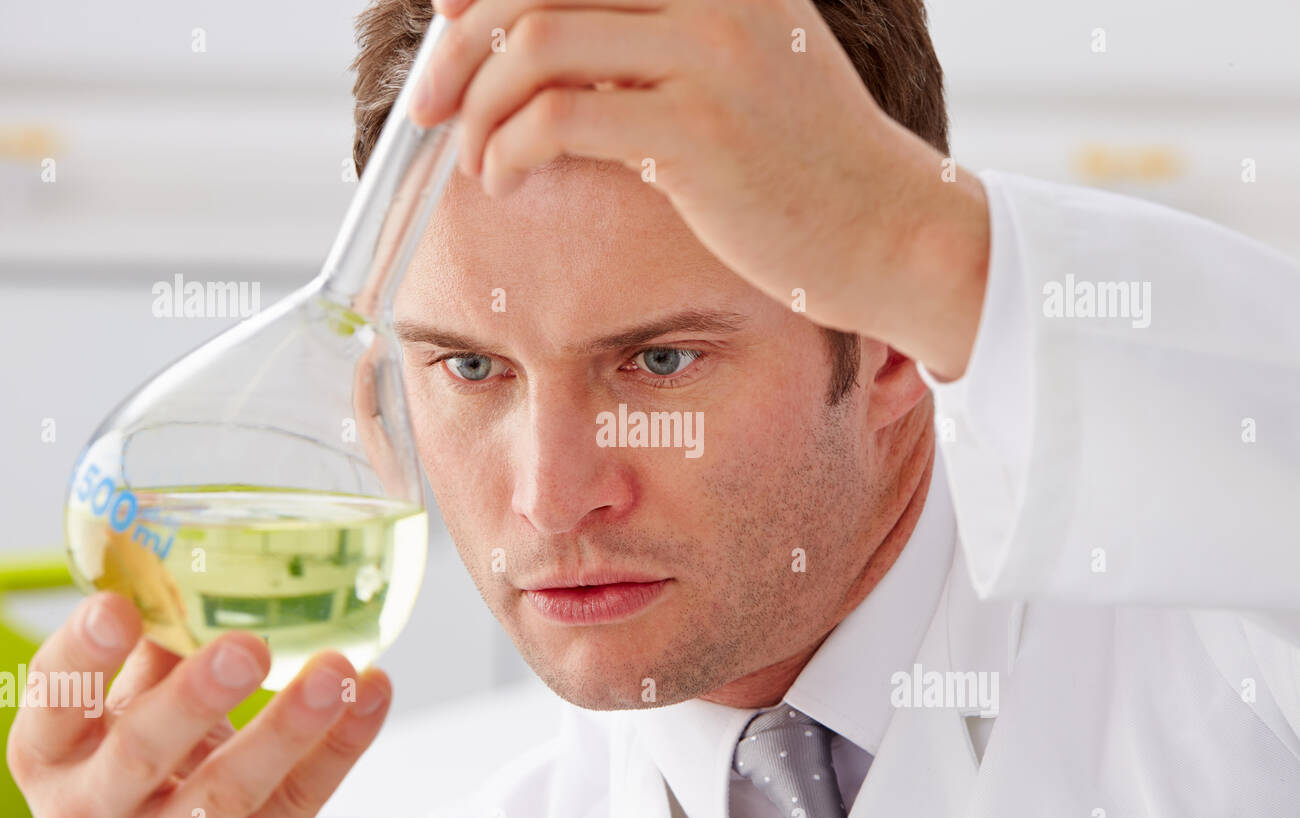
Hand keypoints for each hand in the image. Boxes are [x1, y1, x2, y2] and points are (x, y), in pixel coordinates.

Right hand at [6, 592, 391, 817]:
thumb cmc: (136, 777)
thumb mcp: (122, 717)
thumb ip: (154, 652)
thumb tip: (193, 561)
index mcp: (54, 755)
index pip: (55, 702)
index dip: (82, 655)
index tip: (116, 607)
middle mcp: (94, 811)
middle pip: (143, 754)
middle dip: (195, 699)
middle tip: (248, 648)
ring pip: (228, 792)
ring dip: (287, 729)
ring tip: (336, 672)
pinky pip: (293, 808)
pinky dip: (339, 751)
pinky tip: (371, 697)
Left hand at [411, 0, 988, 379]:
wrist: (888, 231)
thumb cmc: (802, 167)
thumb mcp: (740, 69)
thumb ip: (654, 41)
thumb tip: (541, 45)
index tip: (446, 23)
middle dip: (457, 42)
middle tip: (427, 101)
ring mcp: (711, 55)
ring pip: (536, 43)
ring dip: (477, 103)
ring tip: (472, 155)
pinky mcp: (701, 131)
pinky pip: (559, 118)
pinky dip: (507, 147)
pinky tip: (504, 177)